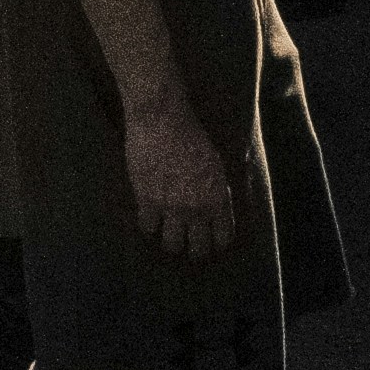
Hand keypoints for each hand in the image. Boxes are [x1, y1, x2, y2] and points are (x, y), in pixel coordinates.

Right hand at [124, 85, 236, 260]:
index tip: (210, 240)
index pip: (223, 238)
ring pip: (171, 244)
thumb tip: (213, 208)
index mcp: (218, 199)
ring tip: (166, 235)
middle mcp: (197, 208)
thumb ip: (215, 191)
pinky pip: (147, 227)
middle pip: (198, 248)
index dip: (216, 242)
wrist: (162, 120)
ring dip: (170, 242)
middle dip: (195, 250)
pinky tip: (148, 217)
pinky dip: (148, 225)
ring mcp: (171, 206)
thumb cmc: (191, 135)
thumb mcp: (215, 165)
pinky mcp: (147, 199)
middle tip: (188, 245)